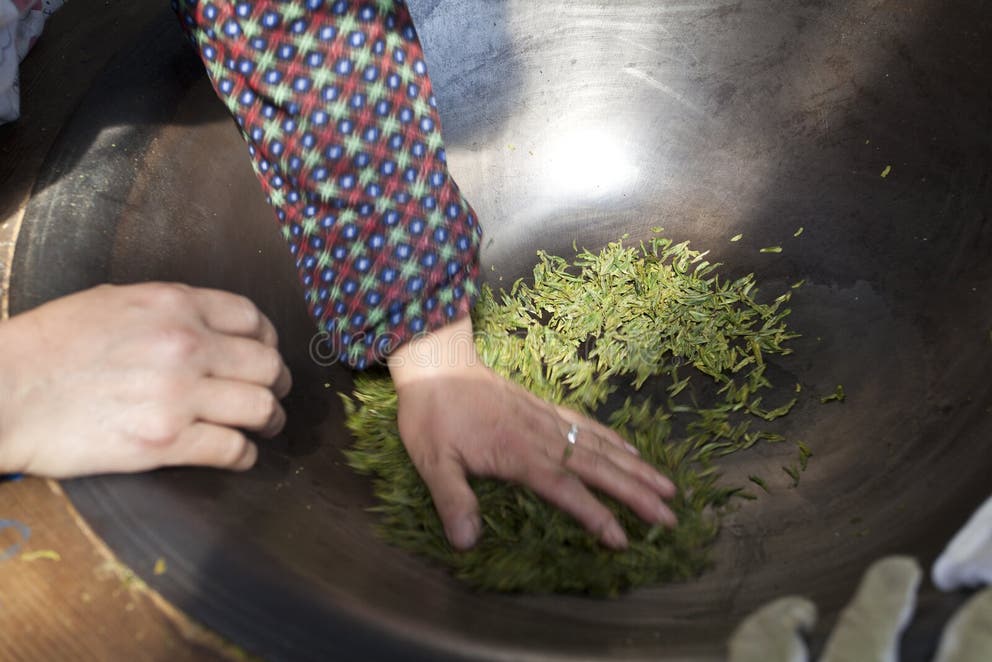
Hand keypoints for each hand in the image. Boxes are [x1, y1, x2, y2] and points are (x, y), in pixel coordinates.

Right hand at [0, 283, 290, 476]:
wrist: (4, 391)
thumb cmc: (48, 346)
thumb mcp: (113, 302)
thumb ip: (168, 309)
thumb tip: (204, 325)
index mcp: (175, 305)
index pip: (253, 319)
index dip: (268, 341)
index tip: (265, 355)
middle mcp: (187, 345)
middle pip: (268, 365)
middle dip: (277, 383)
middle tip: (274, 395)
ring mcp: (180, 395)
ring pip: (261, 408)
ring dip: (270, 420)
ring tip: (266, 426)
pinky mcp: (166, 442)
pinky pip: (233, 449)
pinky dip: (244, 455)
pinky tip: (238, 454)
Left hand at [388, 316, 676, 550]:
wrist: (437, 364)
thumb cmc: (432, 416)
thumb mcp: (432, 461)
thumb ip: (452, 499)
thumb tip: (466, 542)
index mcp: (518, 453)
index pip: (566, 488)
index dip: (595, 514)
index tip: (622, 539)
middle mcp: (542, 436)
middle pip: (599, 467)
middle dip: (636, 492)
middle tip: (671, 515)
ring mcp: (547, 419)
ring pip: (601, 445)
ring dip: (636, 467)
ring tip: (668, 486)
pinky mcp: (544, 408)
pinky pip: (587, 425)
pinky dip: (613, 439)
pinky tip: (631, 450)